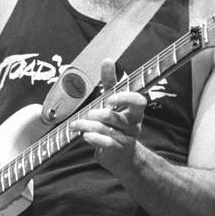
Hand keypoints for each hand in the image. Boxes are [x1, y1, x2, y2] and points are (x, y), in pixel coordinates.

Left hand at [74, 58, 146, 173]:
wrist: (122, 156)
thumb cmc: (117, 125)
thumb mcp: (114, 104)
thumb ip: (111, 83)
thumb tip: (107, 60)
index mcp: (135, 111)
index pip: (138, 102)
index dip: (124, 98)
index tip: (109, 98)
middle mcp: (133, 124)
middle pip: (116, 117)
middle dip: (100, 114)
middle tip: (90, 113)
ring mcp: (126, 138)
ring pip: (105, 129)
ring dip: (87, 125)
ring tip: (76, 124)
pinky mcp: (117, 150)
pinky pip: (105, 142)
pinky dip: (93, 138)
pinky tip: (85, 135)